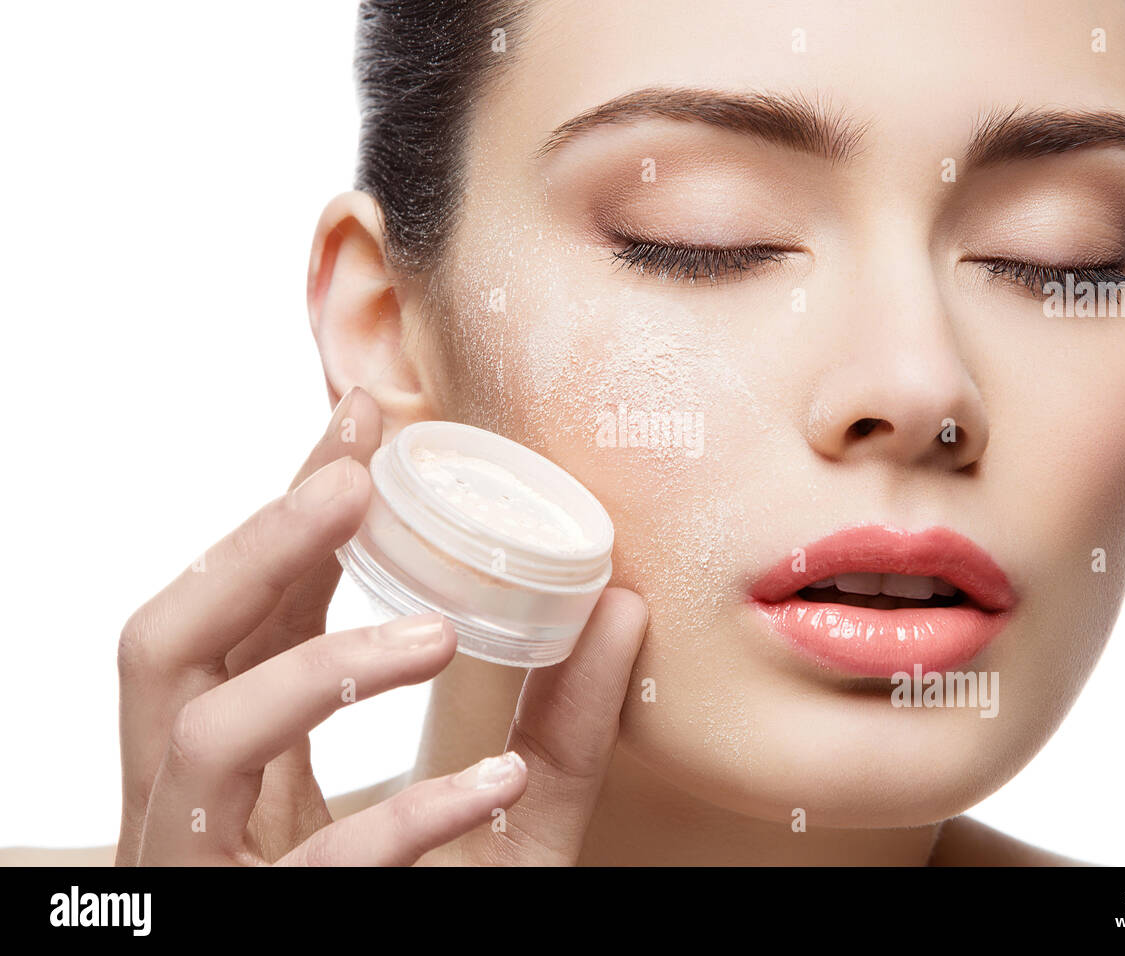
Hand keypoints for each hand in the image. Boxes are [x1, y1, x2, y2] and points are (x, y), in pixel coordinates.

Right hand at [115, 387, 647, 864]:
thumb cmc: (429, 911)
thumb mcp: (509, 816)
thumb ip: (561, 721)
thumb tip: (619, 604)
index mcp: (248, 755)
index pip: (244, 604)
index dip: (290, 508)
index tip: (364, 420)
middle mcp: (200, 801)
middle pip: (167, 642)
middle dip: (254, 544)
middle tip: (354, 480)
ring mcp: (208, 870)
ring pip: (204, 735)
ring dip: (316, 665)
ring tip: (435, 631)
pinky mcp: (249, 931)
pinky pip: (311, 867)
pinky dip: (402, 816)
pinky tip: (487, 781)